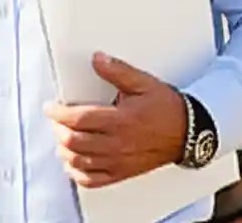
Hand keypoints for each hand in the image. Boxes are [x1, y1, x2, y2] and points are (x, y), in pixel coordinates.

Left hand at [44, 52, 186, 188]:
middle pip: (75, 141)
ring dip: (65, 149)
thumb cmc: (166, 109)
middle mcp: (118, 144)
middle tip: (56, 120)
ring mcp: (120, 162)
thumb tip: (97, 59)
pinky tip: (73, 162)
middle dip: (58, 129)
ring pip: (80, 161)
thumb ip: (118, 71)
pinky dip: (77, 173)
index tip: (51, 107)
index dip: (58, 113)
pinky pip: (93, 180)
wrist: (190, 133)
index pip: (79, 119)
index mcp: (120, 120)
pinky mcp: (123, 172)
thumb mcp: (144, 83)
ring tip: (62, 137)